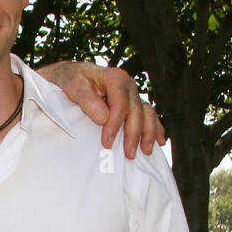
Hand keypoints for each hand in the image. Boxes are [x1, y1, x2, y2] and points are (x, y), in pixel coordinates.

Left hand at [37, 61, 165, 158]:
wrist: (72, 77)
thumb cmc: (71, 81)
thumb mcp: (73, 86)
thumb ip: (87, 100)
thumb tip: (104, 118)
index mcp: (116, 78)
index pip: (121, 105)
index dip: (115, 126)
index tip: (106, 143)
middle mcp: (128, 86)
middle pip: (136, 112)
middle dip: (133, 135)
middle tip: (128, 155)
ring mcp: (133, 95)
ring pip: (147, 114)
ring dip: (148, 134)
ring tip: (145, 152)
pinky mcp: (133, 104)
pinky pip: (149, 115)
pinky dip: (156, 128)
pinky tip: (159, 141)